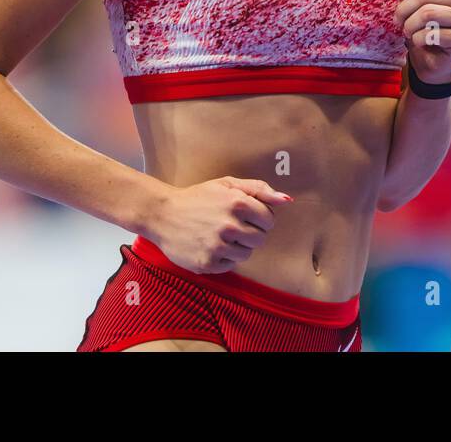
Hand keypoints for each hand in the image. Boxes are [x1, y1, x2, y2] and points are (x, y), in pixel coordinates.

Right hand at [145, 177, 292, 273]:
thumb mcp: (227, 184)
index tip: (246, 215)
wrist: (162, 214)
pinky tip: (210, 245)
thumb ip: (259, 190)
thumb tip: (288, 200)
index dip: (259, 217)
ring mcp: (218, 246)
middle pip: (260, 239)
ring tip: (220, 235)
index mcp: (238, 203)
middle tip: (231, 225)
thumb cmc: (198, 197)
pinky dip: (223, 257)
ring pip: (247, 254)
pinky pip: (230, 265)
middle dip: (250, 232)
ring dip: (238, 246)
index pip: (269, 219)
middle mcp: (229, 225)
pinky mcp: (208, 263)